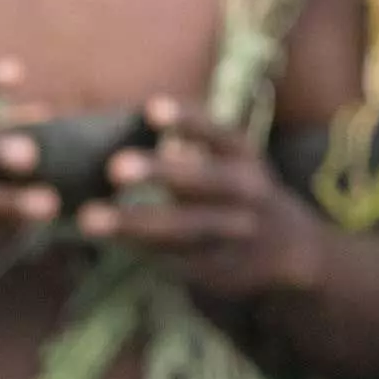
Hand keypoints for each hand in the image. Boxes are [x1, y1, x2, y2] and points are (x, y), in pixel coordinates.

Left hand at [73, 98, 327, 301]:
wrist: (289, 246)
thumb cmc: (232, 187)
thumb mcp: (227, 158)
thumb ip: (186, 143)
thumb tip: (121, 121)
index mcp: (243, 155)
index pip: (216, 133)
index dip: (187, 119)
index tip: (152, 109)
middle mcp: (246, 192)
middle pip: (202, 182)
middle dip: (160, 174)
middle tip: (114, 168)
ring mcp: (236, 234)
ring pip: (184, 229)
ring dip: (135, 224)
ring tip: (89, 219)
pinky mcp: (220, 269)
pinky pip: (176, 259)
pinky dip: (141, 250)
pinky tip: (108, 242)